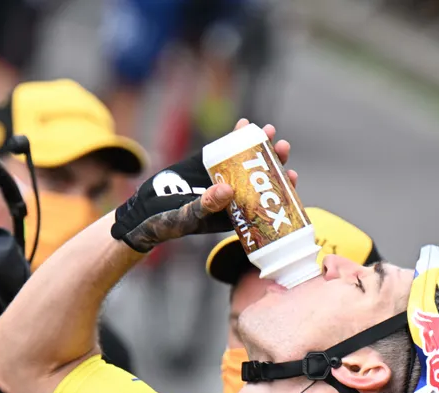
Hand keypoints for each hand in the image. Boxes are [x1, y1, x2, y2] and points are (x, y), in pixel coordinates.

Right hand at [111, 119, 297, 252]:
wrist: (146, 212)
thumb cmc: (170, 222)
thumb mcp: (190, 217)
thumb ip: (207, 206)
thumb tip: (229, 189)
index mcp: (238, 213)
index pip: (267, 201)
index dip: (283, 188)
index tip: (292, 176)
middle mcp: (235, 195)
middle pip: (262, 177)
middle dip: (275, 161)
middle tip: (283, 146)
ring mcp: (223, 177)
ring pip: (247, 160)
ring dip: (259, 145)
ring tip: (268, 129)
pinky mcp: (208, 163)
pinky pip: (226, 149)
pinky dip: (235, 136)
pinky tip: (244, 124)